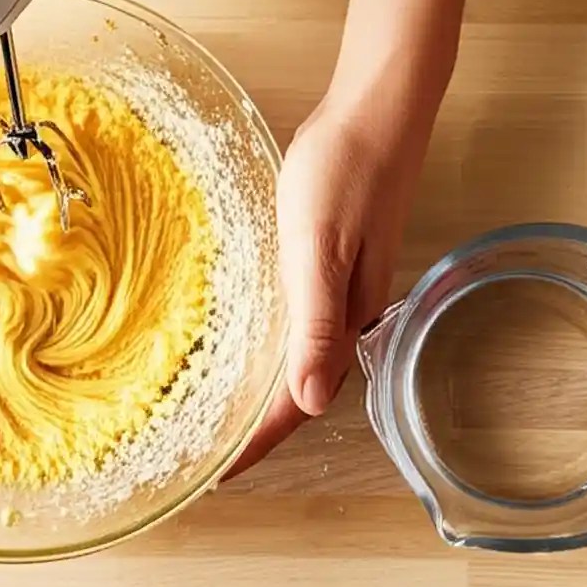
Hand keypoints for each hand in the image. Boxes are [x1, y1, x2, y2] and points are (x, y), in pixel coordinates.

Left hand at [224, 77, 435, 478]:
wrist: (377, 109)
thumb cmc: (343, 171)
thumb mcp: (319, 248)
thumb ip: (316, 325)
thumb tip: (312, 403)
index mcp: (342, 318)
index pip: (296, 402)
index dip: (257, 443)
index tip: (217, 477)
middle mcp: (348, 314)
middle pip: (300, 391)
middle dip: (258, 431)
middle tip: (209, 458)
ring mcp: (344, 290)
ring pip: (300, 360)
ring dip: (263, 393)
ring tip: (220, 417)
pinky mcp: (334, 264)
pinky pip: (300, 325)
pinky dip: (271, 349)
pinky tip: (247, 344)